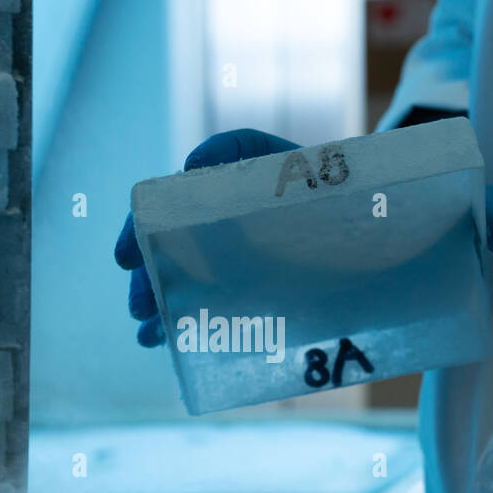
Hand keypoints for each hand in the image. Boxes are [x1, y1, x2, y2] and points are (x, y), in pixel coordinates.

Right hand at [114, 127, 492, 347]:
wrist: (415, 231)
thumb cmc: (422, 207)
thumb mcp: (453, 202)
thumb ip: (486, 209)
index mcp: (298, 173)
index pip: (238, 153)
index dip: (203, 165)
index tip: (179, 185)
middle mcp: (261, 207)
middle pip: (189, 213)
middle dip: (154, 240)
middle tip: (137, 275)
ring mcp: (252, 249)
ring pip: (186, 259)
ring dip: (157, 288)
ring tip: (145, 323)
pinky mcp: (256, 286)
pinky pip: (203, 296)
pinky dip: (178, 316)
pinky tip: (160, 343)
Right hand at [114, 129, 301, 346]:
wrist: (368, 216)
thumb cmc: (316, 178)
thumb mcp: (275, 155)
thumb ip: (232, 149)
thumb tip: (188, 166)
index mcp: (207, 197)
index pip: (156, 213)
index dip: (135, 234)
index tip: (123, 259)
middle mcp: (210, 232)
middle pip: (164, 258)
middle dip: (147, 284)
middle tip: (139, 308)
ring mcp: (228, 266)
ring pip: (183, 288)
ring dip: (161, 312)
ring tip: (150, 336)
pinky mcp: (250, 294)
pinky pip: (212, 312)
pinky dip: (188, 327)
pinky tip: (171, 344)